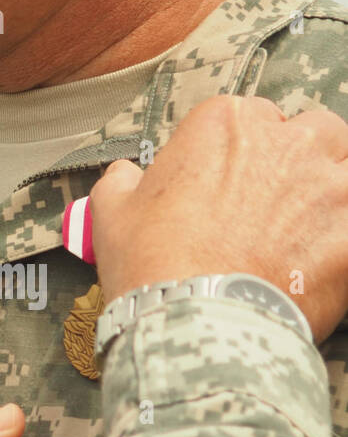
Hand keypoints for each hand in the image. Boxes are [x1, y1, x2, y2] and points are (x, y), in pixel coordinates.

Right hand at [89, 95, 347, 340]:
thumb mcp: (112, 210)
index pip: (248, 115)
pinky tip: (327, 258)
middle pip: (313, 131)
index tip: (226, 177)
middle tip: (276, 197)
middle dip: (300, 157)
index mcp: (225, 123)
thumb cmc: (152, 261)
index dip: (238, 149)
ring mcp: (330, 187)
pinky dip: (345, 239)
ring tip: (311, 222)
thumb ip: (123, 180)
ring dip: (335, 188)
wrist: (194, 321)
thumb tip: (126, 176)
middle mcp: (284, 142)